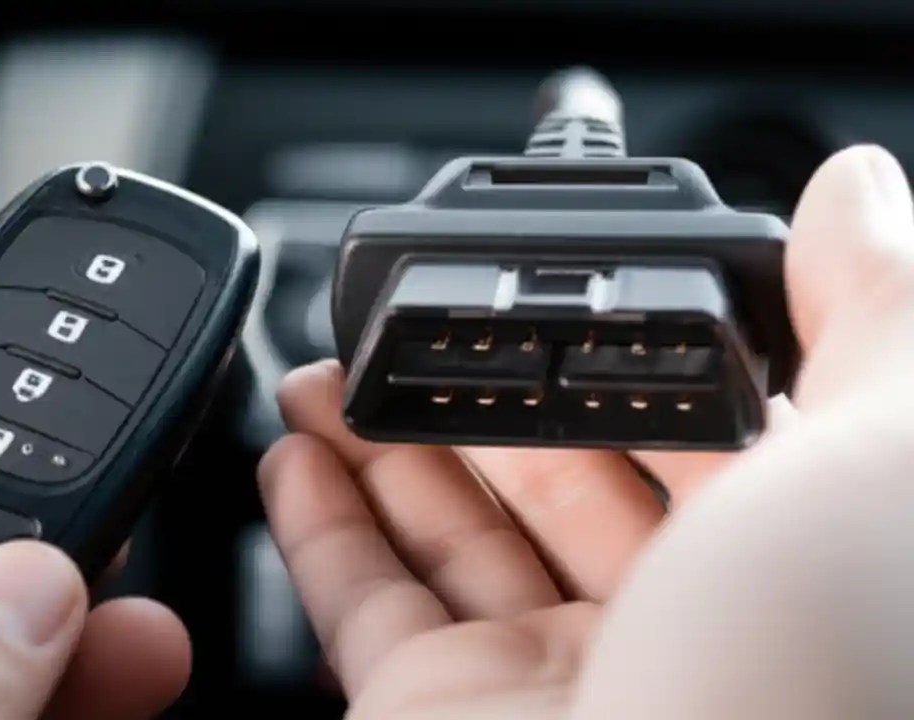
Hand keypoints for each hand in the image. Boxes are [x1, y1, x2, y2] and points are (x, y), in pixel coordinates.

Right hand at [259, 143, 913, 717]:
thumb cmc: (813, 705)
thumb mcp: (889, 466)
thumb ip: (884, 311)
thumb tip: (861, 195)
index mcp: (794, 563)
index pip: (703, 421)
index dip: (622, 341)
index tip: (556, 279)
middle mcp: (680, 632)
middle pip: (556, 472)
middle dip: (476, 387)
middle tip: (405, 321)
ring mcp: (553, 686)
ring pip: (453, 534)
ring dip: (380, 441)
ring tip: (324, 369)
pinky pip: (368, 606)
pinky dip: (321, 527)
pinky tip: (294, 456)